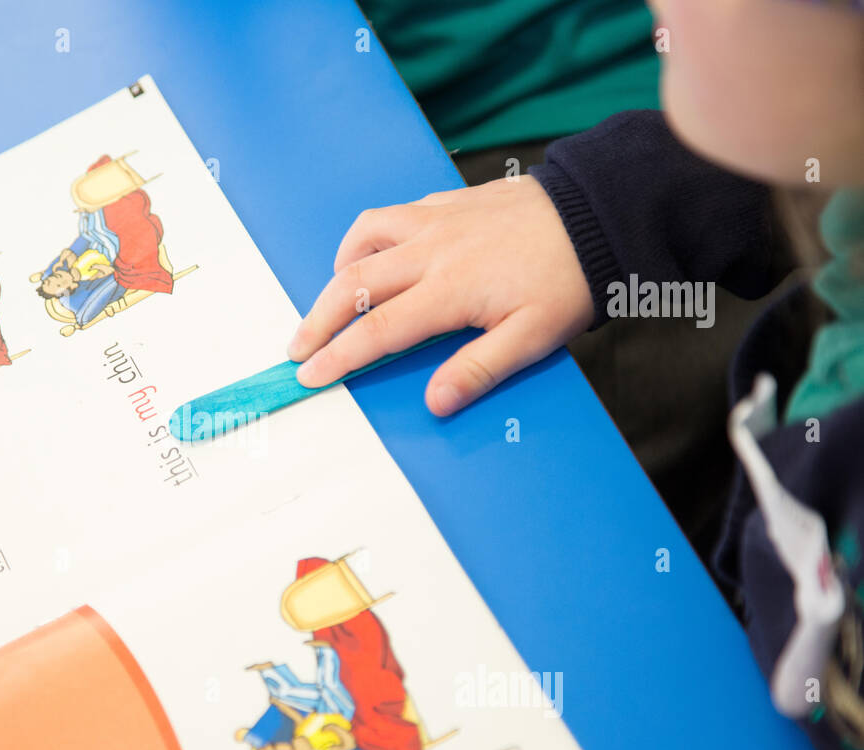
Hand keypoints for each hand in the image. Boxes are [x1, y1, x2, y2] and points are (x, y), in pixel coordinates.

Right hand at [287, 175, 594, 415]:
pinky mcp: (444, 202)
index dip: (337, 355)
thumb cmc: (569, 279)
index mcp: (449, 290)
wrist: (598, 214)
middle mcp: (430, 252)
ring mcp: (434, 221)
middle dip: (316, 320)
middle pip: (352, 285)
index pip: (376, 329)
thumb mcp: (533, 338)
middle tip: (298, 348)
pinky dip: (366, 238)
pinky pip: (389, 216)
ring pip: (363, 241)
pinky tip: (372, 255)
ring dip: (337, 273)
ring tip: (329, 299)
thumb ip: (479, 369)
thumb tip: (435, 401)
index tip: (310, 374)